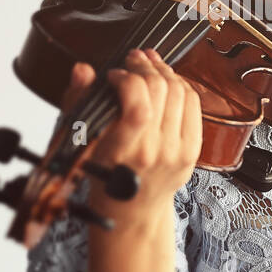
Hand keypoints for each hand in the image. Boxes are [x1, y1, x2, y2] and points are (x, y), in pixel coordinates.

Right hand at [60, 48, 202, 231]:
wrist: (131, 210)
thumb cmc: (102, 177)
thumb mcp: (82, 144)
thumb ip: (78, 103)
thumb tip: (83, 70)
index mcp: (122, 154)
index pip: (137, 108)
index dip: (129, 81)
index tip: (115, 75)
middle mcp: (153, 153)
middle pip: (160, 92)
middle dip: (145, 67)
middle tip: (133, 61)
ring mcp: (177, 151)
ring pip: (179, 92)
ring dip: (163, 71)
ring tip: (149, 65)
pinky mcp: (193, 149)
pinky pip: (193, 104)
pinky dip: (181, 85)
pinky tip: (166, 81)